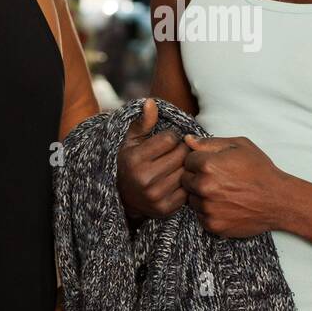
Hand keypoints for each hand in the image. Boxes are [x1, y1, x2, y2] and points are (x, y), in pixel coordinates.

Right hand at [117, 98, 189, 220]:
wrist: (123, 198)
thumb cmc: (130, 162)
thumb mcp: (131, 141)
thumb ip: (143, 122)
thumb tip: (150, 102)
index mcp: (134, 159)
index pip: (170, 138)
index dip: (171, 136)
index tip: (167, 141)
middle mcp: (144, 179)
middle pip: (181, 155)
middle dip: (181, 150)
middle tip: (177, 151)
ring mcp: (155, 196)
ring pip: (186, 171)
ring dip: (186, 166)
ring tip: (177, 164)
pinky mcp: (165, 209)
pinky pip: (188, 190)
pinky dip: (186, 184)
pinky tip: (178, 179)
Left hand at [181, 135, 288, 237]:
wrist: (278, 200)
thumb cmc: (260, 171)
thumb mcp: (240, 146)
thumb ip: (210, 142)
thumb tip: (187, 140)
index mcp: (208, 164)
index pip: (187, 160)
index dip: (200, 161)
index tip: (214, 165)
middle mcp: (204, 186)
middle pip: (185, 180)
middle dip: (197, 178)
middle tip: (218, 179)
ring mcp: (207, 207)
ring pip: (191, 199)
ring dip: (201, 196)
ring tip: (223, 193)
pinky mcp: (212, 224)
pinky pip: (199, 215)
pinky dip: (209, 211)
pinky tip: (225, 205)